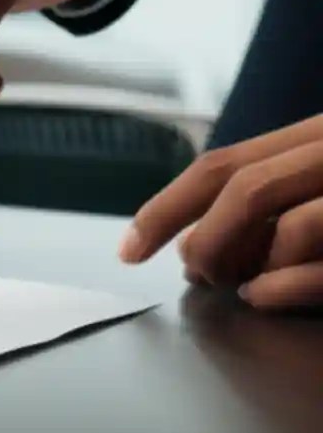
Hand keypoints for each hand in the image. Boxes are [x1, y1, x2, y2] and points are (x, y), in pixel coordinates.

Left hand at [120, 115, 322, 309]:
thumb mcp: (311, 181)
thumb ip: (265, 197)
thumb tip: (191, 247)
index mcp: (318, 135)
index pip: (223, 164)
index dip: (165, 209)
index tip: (129, 250)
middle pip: (246, 188)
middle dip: (206, 244)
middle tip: (198, 278)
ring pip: (290, 227)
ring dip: (252, 266)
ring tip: (245, 288)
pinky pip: (322, 270)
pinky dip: (282, 289)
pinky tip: (264, 298)